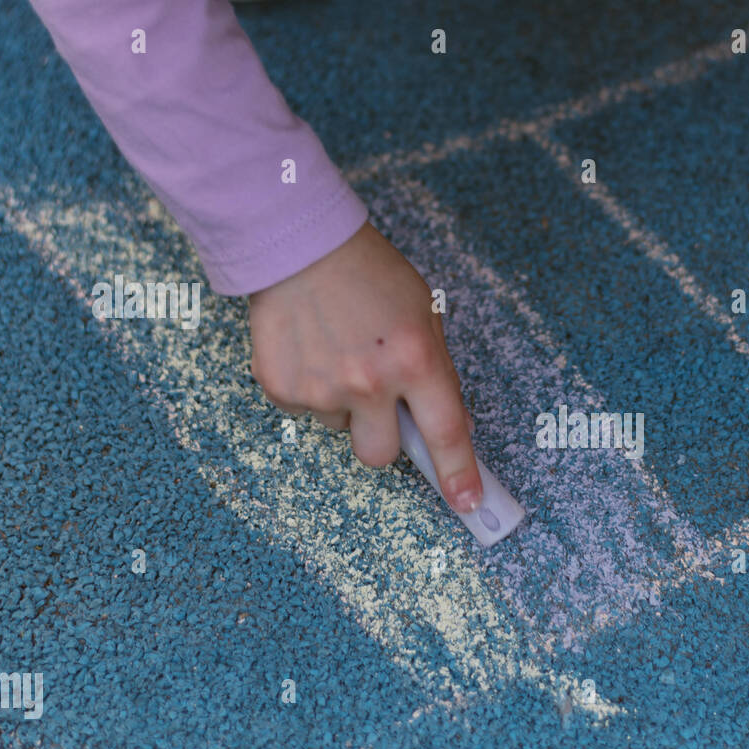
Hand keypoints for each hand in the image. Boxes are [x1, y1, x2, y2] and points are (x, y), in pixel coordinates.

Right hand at [248, 222, 482, 512]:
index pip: (445, 433)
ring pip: (340, 428)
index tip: (468, 503)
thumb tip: (449, 423)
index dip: (458, 474)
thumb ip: (436, 372)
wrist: (299, 245)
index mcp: (416, 360)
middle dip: (383, 436)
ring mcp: (322, 387)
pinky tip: (311, 349)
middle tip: (377, 399)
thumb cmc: (370, 275)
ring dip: (343, 403)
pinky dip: (309, 388)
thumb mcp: (424, 315)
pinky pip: (303, 411)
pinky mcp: (280, 386)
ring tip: (338, 352)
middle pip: (381, 455)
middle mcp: (370, 381)